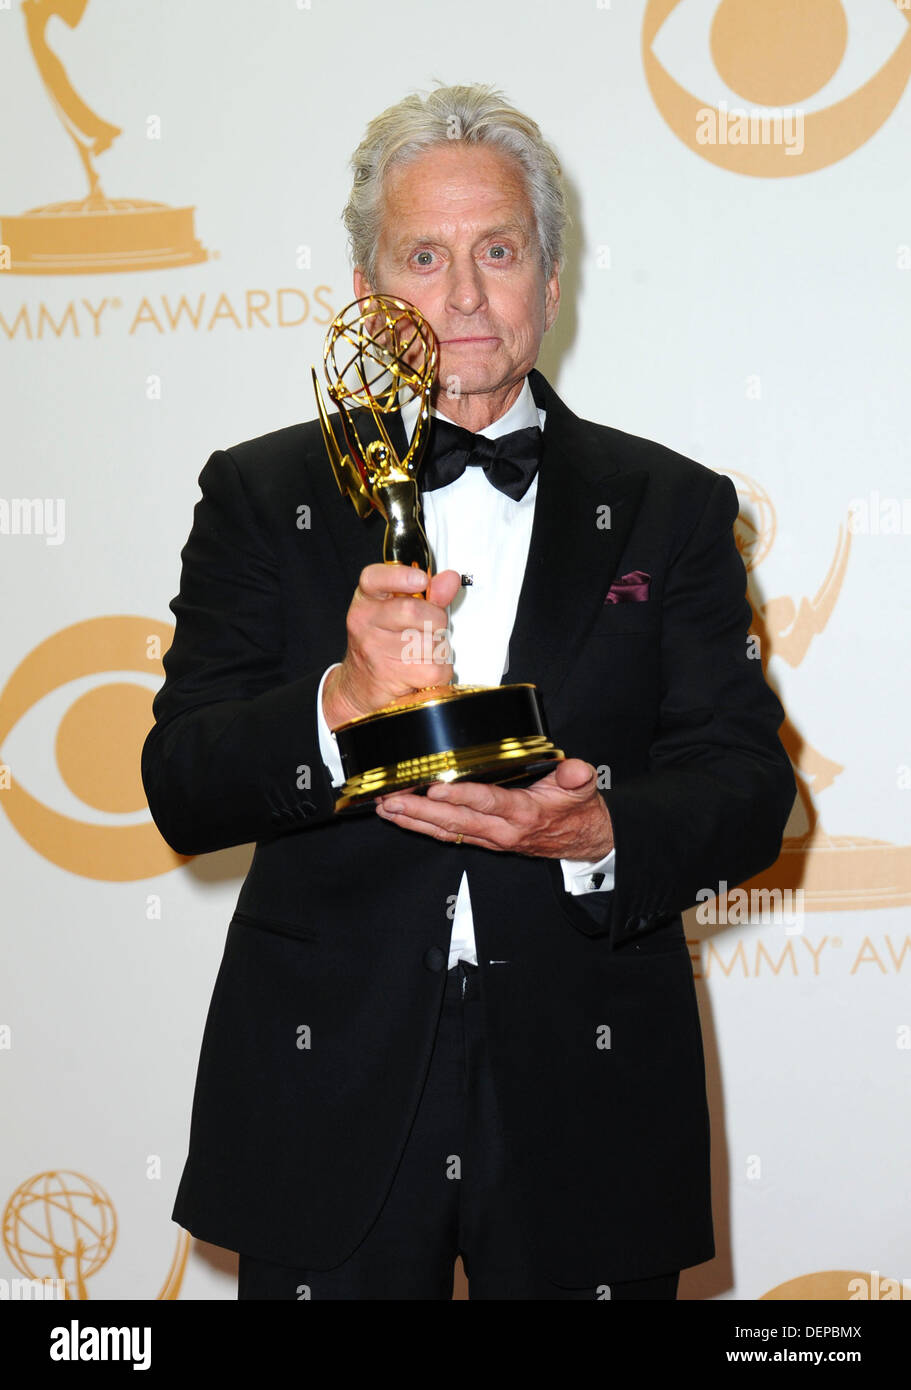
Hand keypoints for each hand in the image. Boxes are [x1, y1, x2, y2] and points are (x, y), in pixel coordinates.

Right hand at [323, 564, 461, 726]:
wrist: (359, 684)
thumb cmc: (383, 642)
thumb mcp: (400, 610)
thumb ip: (429, 594)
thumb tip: (449, 580)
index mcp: (367, 599)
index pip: (374, 578)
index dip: (401, 576)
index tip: (421, 580)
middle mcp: (365, 621)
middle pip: (413, 611)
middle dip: (436, 620)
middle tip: (433, 627)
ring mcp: (375, 649)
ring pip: (429, 643)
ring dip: (439, 649)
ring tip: (424, 651)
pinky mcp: (390, 675)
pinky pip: (434, 669)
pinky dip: (439, 671)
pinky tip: (424, 668)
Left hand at [375, 758, 613, 859]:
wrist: (581, 840)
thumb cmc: (575, 812)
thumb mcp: (582, 789)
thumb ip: (576, 777)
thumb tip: (575, 769)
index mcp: (523, 813)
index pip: (487, 803)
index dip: (461, 796)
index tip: (436, 789)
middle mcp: (501, 830)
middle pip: (455, 821)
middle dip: (420, 812)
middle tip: (392, 800)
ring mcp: (490, 838)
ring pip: (446, 831)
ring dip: (414, 821)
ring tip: (387, 809)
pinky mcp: (483, 839)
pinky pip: (448, 835)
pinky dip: (422, 827)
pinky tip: (402, 818)